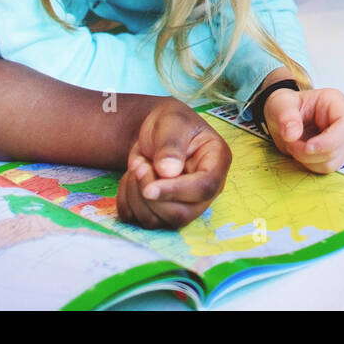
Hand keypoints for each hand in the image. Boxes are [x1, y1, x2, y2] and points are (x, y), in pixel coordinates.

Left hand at [116, 100, 230, 228]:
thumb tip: (168, 172)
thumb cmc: (172, 122)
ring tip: (137, 166)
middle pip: (182, 214)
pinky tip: (131, 178)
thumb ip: (171, 144)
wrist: (156, 131)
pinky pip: (139, 221)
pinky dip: (127, 201)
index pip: (203, 188)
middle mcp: (204, 193)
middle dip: (152, 194)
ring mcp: (184, 206)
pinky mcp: (162, 214)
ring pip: (159, 221)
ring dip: (136, 196)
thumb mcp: (172, 121)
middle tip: (139, 166)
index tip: (149, 188)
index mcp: (216, 164)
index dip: (176, 191)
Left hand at [262, 86, 343, 173]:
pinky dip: (311, 165)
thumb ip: (285, 116)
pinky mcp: (338, 154)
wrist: (285, 116)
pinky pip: (327, 168)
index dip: (329, 140)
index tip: (308, 147)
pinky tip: (301, 153)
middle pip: (340, 147)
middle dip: (312, 152)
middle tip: (292, 144)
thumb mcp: (280, 103)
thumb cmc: (287, 106)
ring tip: (295, 146)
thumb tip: (292, 134)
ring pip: (333, 162)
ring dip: (309, 160)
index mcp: (335, 102)